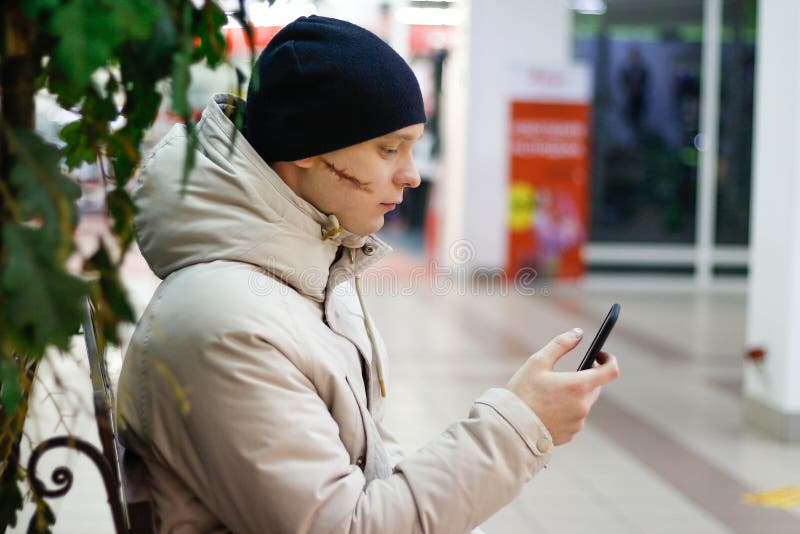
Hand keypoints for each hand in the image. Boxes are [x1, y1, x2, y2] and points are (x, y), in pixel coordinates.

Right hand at [506, 329, 618, 444]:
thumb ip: (560, 344)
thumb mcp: (538, 362)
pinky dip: (566, 412)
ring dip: (573, 396)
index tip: (599, 356)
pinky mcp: (570, 435)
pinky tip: (547, 410)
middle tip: (563, 376)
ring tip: (549, 395)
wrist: (510, 426)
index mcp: (578, 386)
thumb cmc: (522, 392)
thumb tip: (578, 333)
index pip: (611, 372)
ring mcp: (577, 423)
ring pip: (583, 404)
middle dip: (584, 379)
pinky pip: (574, 419)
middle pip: (595, 388)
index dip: (609, 360)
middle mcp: (582, 406)